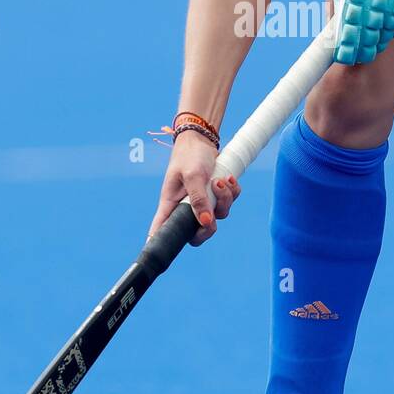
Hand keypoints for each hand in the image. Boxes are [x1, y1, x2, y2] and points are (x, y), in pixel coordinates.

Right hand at [147, 129, 240, 246]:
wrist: (202, 139)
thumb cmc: (190, 155)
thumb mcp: (193, 175)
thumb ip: (198, 199)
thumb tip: (206, 223)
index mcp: (171, 205)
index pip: (162, 231)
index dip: (161, 245)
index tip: (163, 254)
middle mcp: (185, 208)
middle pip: (197, 234)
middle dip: (210, 227)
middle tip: (213, 215)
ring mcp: (201, 203)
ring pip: (218, 216)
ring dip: (224, 199)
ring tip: (220, 180)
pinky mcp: (215, 196)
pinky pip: (228, 202)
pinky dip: (232, 192)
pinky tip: (229, 177)